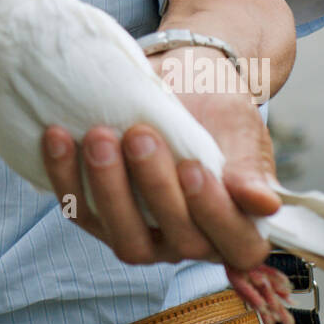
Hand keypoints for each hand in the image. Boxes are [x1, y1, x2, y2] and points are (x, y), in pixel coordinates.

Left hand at [41, 48, 281, 271]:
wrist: (181, 82)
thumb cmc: (217, 109)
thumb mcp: (240, 129)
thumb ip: (250, 167)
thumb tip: (264, 204)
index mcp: (236, 226)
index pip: (235, 242)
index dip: (213, 212)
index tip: (192, 167)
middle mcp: (189, 240)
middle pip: (177, 240)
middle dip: (154, 188)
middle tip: (139, 135)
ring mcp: (142, 234)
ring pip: (125, 235)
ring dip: (108, 189)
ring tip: (100, 137)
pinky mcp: (100, 218)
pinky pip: (80, 211)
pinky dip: (65, 177)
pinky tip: (58, 137)